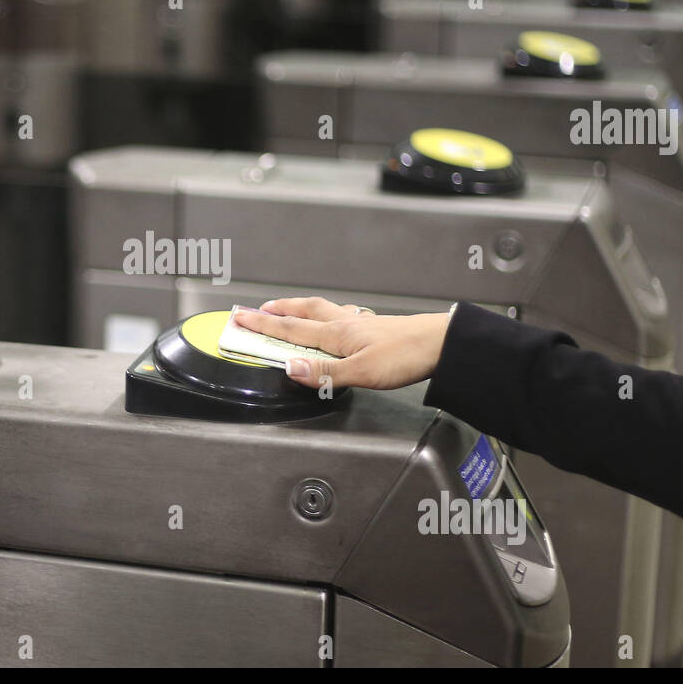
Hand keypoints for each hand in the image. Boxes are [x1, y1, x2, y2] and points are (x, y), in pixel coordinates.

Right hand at [232, 297, 451, 390]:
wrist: (442, 344)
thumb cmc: (407, 356)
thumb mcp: (361, 372)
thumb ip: (324, 373)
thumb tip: (288, 369)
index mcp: (337, 334)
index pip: (291, 330)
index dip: (263, 325)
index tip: (240, 319)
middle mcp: (345, 324)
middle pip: (303, 312)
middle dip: (277, 311)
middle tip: (256, 310)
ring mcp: (360, 324)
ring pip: (321, 311)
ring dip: (298, 310)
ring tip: (286, 310)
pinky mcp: (374, 328)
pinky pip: (340, 316)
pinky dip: (324, 316)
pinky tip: (332, 321)